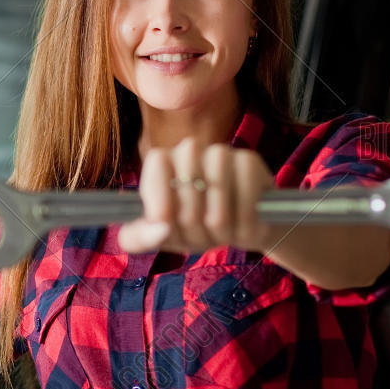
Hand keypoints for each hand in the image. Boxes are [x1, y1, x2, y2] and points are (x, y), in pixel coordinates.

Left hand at [116, 136, 274, 254]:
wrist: (242, 229)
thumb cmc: (196, 229)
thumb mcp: (161, 237)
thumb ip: (140, 237)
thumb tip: (160, 229)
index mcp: (163, 162)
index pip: (157, 163)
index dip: (161, 197)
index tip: (166, 227)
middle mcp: (190, 150)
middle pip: (187, 187)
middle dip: (193, 228)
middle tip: (200, 237)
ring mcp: (222, 153)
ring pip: (218, 195)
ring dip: (221, 229)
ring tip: (222, 234)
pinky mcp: (249, 161)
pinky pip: (246, 197)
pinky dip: (245, 224)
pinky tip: (244, 227)